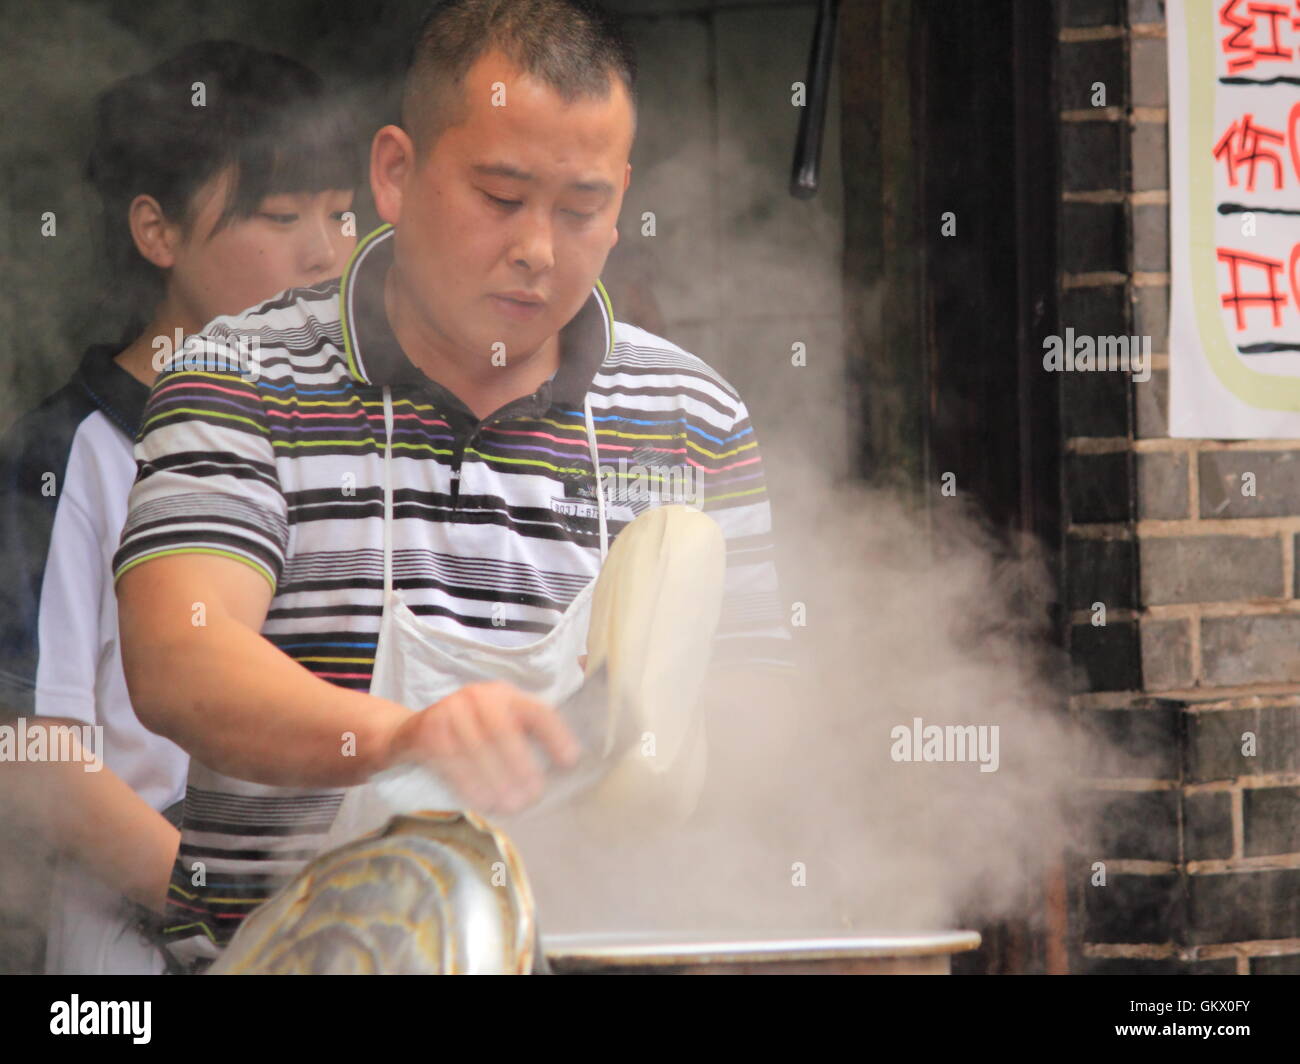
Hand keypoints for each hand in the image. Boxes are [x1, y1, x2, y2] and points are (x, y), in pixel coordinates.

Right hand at [385, 681, 580, 813]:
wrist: (407, 735)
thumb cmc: (464, 738)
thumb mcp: (494, 729)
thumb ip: (523, 743)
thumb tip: (560, 774)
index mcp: (505, 695)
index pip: (536, 710)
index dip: (555, 735)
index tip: (570, 762)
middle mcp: (480, 696)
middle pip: (504, 729)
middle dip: (521, 764)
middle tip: (533, 795)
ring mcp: (450, 709)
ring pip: (478, 746)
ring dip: (496, 780)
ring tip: (510, 805)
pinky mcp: (428, 729)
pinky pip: (451, 759)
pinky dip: (469, 783)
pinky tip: (482, 802)